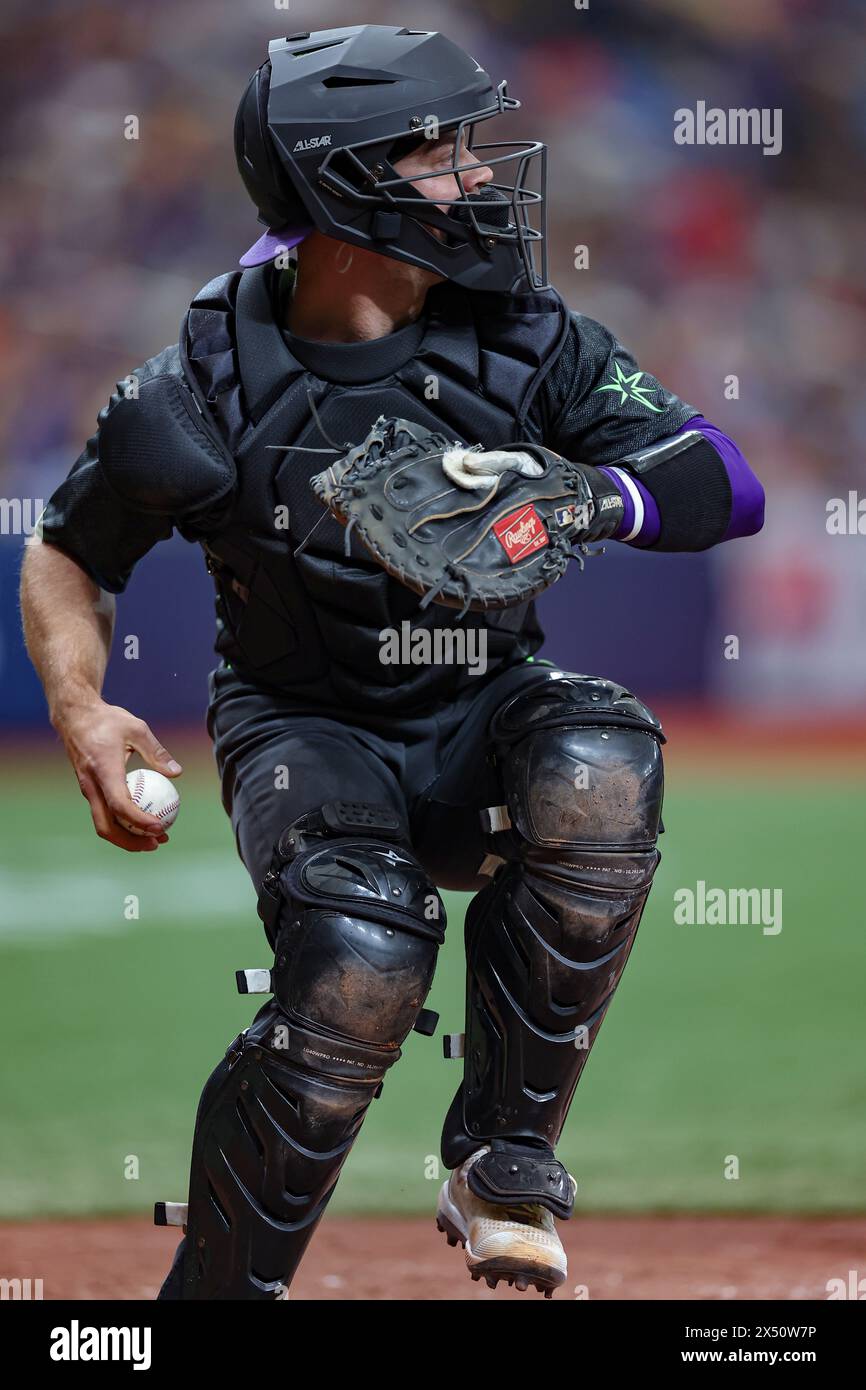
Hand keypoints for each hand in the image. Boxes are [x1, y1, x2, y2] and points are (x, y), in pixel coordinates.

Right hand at [54, 696, 181, 851]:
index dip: (140, 821)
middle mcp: (92, 785)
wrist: (74, 716)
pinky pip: (104, 814)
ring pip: (103, 824)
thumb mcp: (136, 728)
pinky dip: (122, 824)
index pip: (120, 805)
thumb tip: (176, 772)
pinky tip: (142, 822)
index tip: (161, 827)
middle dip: (132, 841)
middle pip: (107, 826)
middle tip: (158, 842)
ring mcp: (88, 790)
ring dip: (127, 837)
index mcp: (103, 770)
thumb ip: (156, 752)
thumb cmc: (107, 720)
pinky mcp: (89, 790)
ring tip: (154, 839)